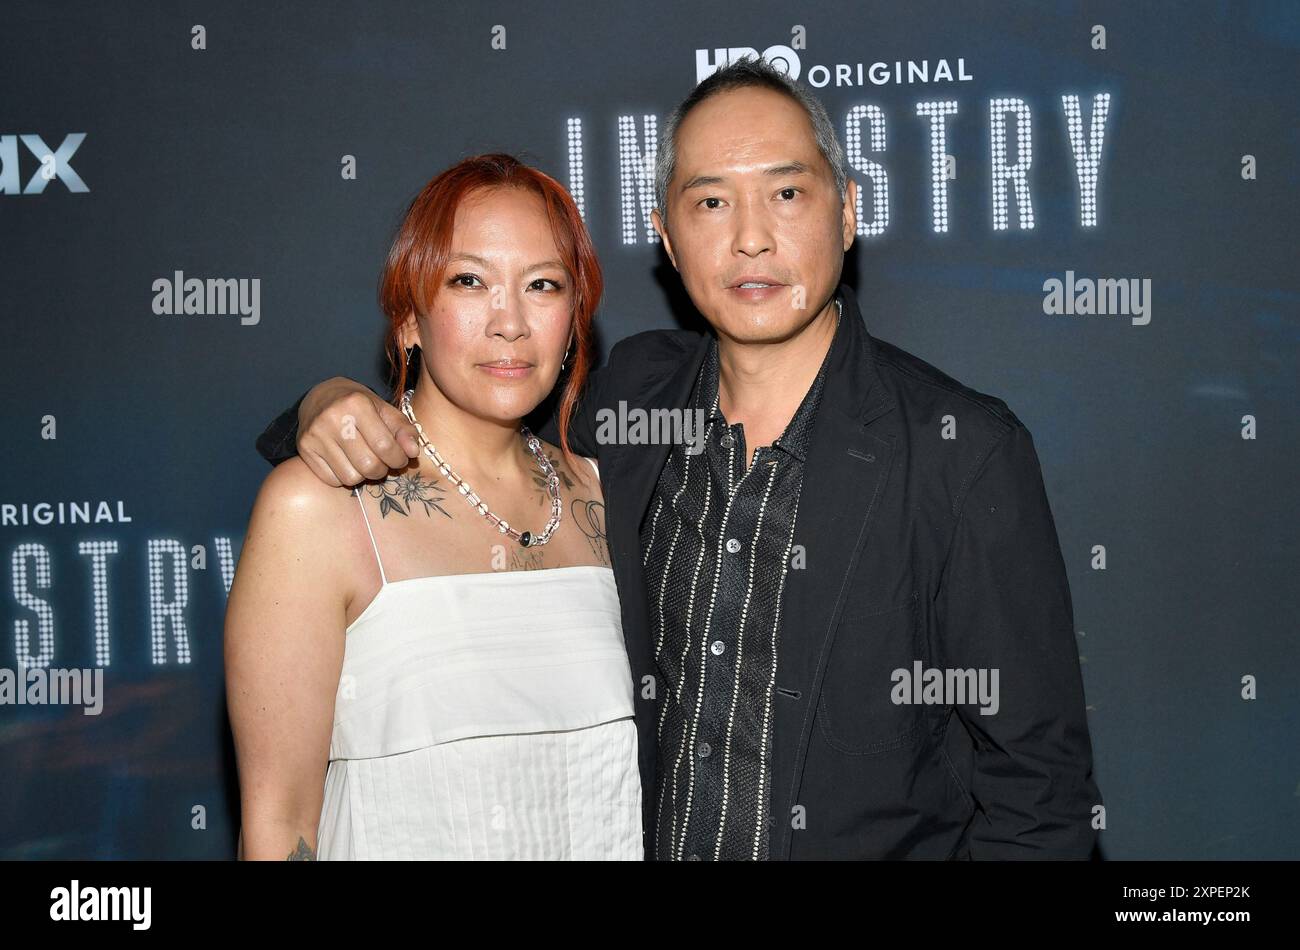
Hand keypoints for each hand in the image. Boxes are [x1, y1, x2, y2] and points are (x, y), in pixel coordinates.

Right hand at [296, 377, 419, 486]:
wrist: (321, 397)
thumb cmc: (359, 405)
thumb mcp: (385, 410)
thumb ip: (404, 430)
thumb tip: (413, 453)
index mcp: (356, 404)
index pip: (385, 446)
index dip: (398, 459)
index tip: (400, 458)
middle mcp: (332, 418)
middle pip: (368, 465)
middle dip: (382, 470)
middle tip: (384, 463)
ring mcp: (315, 435)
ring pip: (351, 477)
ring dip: (364, 475)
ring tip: (365, 461)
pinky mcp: (304, 449)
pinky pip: (333, 480)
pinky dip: (345, 476)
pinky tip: (347, 461)